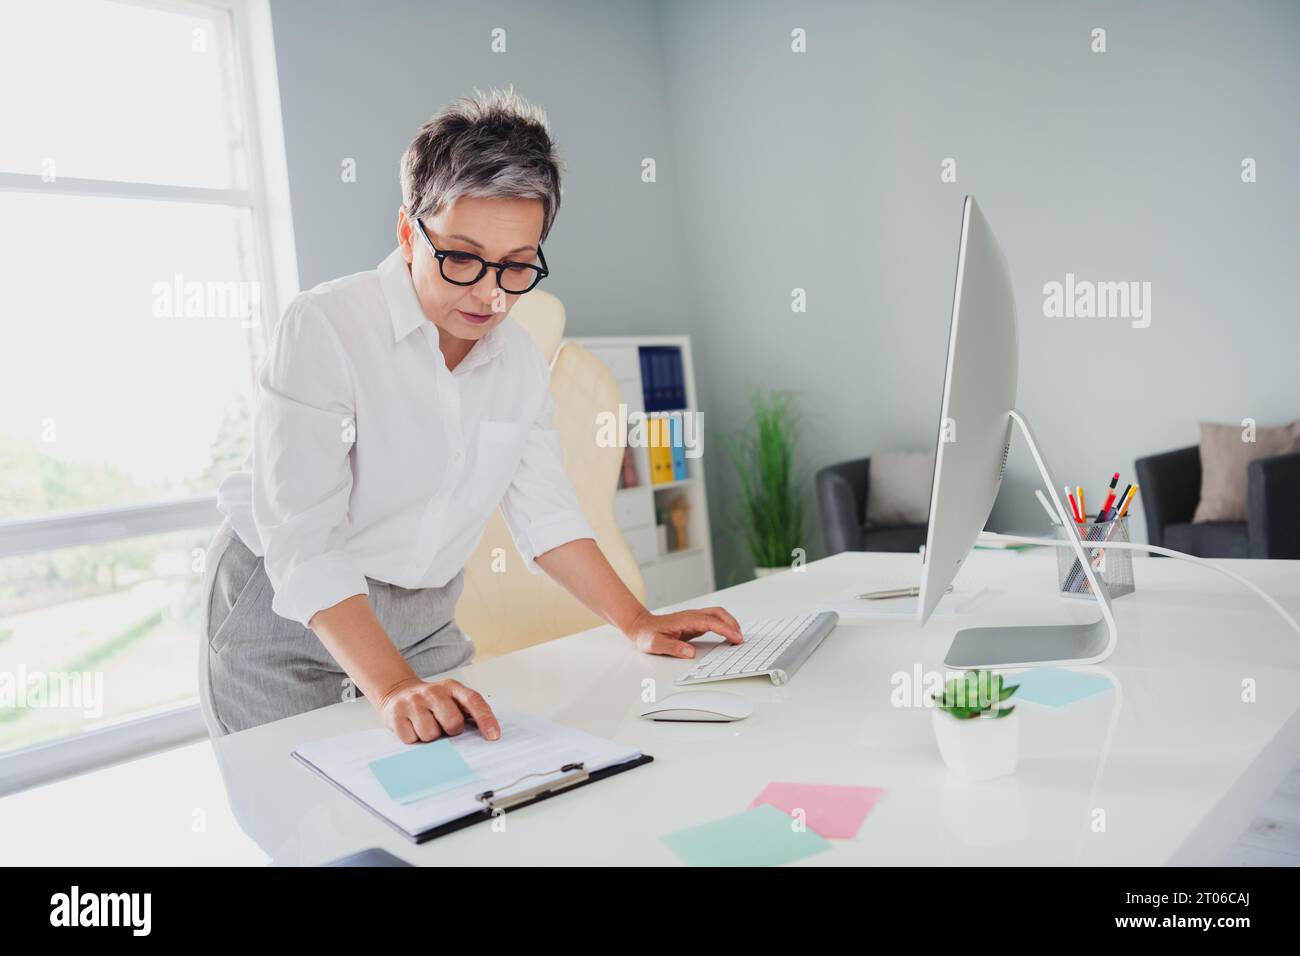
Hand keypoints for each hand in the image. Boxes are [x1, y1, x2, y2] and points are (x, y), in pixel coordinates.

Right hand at [376, 677, 500, 743]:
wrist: (398, 692)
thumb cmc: (431, 701)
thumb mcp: (451, 698)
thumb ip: (467, 711)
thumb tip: (486, 734)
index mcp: (451, 687)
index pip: (473, 701)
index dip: (485, 719)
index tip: (493, 736)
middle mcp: (432, 692)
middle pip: (453, 722)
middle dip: (451, 731)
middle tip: (443, 726)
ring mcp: (413, 702)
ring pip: (430, 734)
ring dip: (430, 736)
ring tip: (426, 725)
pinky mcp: (396, 715)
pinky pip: (411, 739)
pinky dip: (413, 738)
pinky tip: (412, 727)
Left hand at [625, 606, 742, 658]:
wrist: (641, 626)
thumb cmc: (647, 635)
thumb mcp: (656, 644)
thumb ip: (673, 648)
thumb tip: (691, 653)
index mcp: (684, 620)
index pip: (710, 622)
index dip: (725, 629)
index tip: (736, 637)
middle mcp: (691, 616)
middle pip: (718, 613)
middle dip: (732, 624)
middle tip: (741, 640)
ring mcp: (694, 618)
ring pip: (717, 615)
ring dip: (730, 624)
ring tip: (738, 638)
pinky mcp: (694, 623)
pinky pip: (713, 621)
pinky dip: (724, 626)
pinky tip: (728, 635)